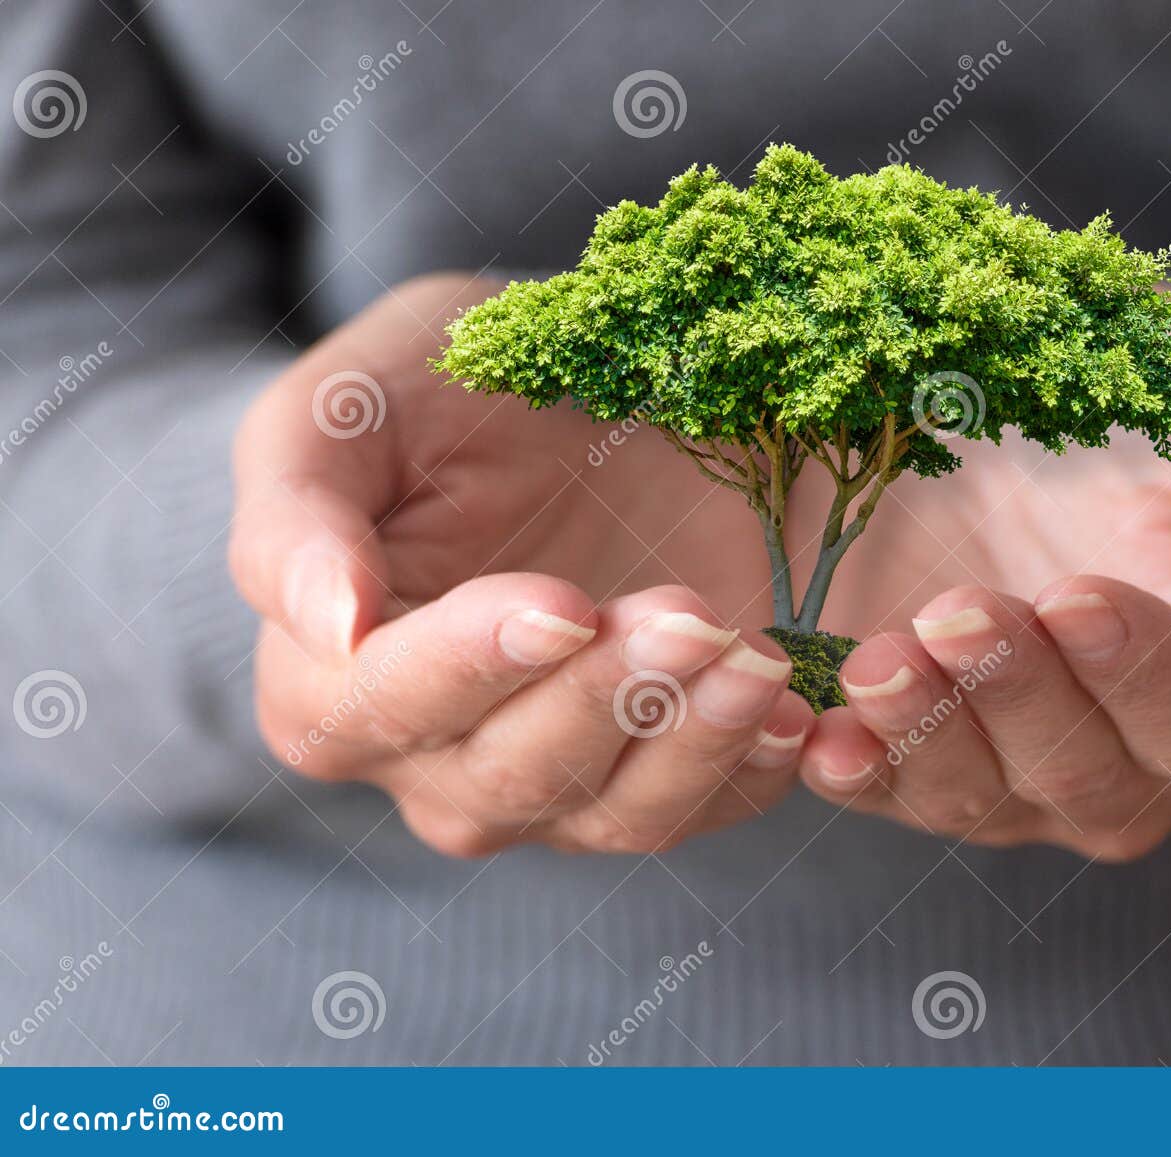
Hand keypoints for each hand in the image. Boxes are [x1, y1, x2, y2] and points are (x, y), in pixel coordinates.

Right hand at [229, 274, 816, 856]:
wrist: (551, 410)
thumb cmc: (431, 397)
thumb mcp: (343, 410)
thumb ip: (298, 511)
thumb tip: (326, 622)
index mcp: (332, 683)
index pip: (385, 701)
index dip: (472, 663)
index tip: (561, 605)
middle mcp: (438, 762)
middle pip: (513, 772)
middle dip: (606, 700)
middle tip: (684, 616)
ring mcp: (554, 784)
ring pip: (616, 812)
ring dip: (691, 745)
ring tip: (756, 663)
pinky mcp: (653, 773)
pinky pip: (705, 808)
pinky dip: (754, 771)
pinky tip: (800, 716)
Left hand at [794, 357, 1170, 859]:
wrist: (1067, 417)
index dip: (1146, 675)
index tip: (1078, 593)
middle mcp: (1137, 763)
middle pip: (1089, 776)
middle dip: (1019, 697)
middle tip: (958, 611)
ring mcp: (1024, 770)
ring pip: (984, 798)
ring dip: (929, 739)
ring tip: (880, 660)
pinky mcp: (927, 750)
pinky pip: (892, 790)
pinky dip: (854, 770)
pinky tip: (814, 734)